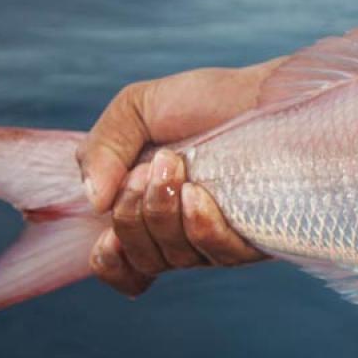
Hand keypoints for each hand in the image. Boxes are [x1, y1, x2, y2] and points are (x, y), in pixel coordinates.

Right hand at [78, 59, 282, 295]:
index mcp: (148, 211)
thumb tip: (92, 201)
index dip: (110, 263)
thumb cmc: (204, 102)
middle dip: (132, 217)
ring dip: (162, 213)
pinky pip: (219, 254)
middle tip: (149, 168)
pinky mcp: (254, 237)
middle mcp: (182, 233)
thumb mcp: (137, 109)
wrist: (266, 91)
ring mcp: (218, 238)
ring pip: (175, 259)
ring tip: (174, 165)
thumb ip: (101, 148)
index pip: (122, 265)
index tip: (107, 240)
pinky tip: (197, 195)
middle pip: (142, 260)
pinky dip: (199, 226)